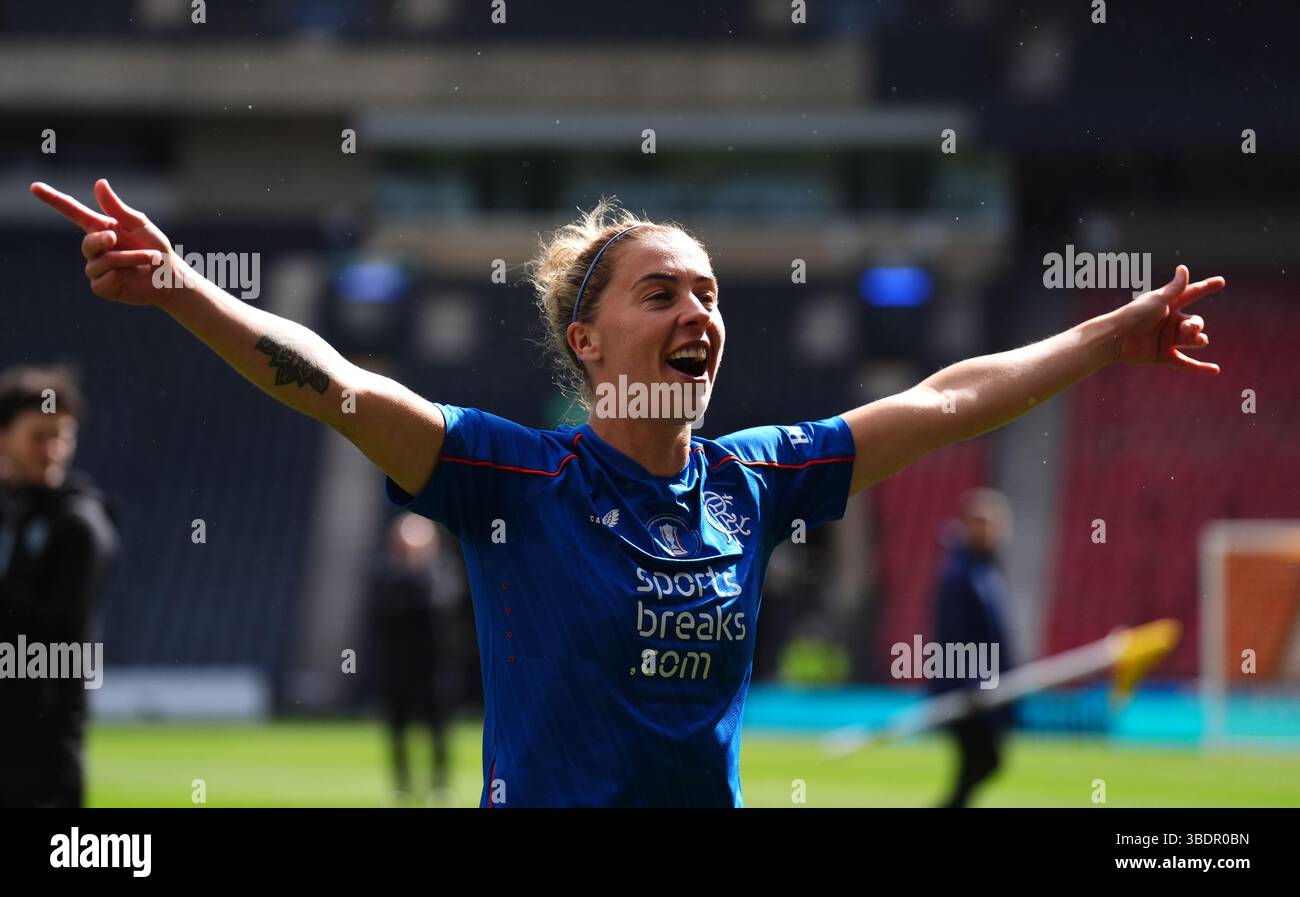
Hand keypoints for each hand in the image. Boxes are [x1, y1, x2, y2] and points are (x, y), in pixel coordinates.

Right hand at [30, 179, 182, 306]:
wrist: (170, 276)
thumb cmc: (156, 248)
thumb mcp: (138, 224)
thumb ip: (117, 207)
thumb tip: (99, 183)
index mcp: (102, 229)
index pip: (72, 212)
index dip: (53, 200)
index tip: (34, 187)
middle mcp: (96, 249)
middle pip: (88, 242)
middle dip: (104, 240)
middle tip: (117, 238)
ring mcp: (97, 269)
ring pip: (102, 262)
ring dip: (129, 258)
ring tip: (151, 258)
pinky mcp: (102, 287)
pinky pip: (103, 280)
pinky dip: (122, 275)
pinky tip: (133, 276)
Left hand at [1113, 265, 1224, 373]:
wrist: (1117, 337)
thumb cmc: (1135, 314)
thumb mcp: (1158, 300)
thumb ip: (1175, 287)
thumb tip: (1184, 268)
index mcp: (1170, 305)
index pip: (1192, 294)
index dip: (1206, 287)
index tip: (1221, 281)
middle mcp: (1171, 322)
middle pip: (1196, 323)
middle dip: (1196, 325)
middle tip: (1187, 327)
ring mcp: (1168, 340)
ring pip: (1194, 340)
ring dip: (1198, 340)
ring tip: (1196, 340)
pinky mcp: (1164, 356)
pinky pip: (1186, 363)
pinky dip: (1200, 367)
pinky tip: (1215, 370)